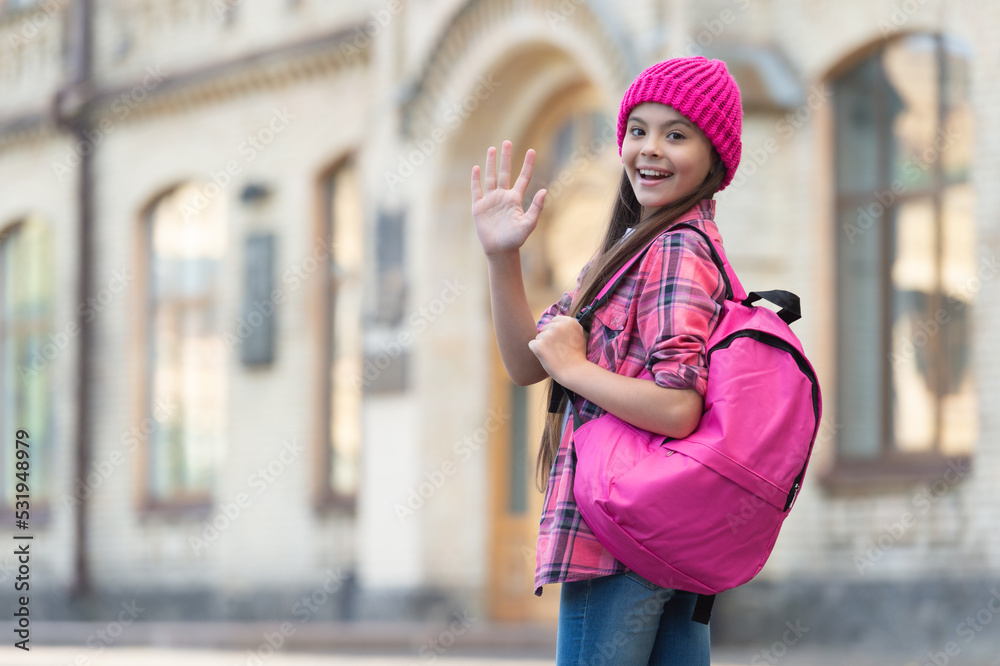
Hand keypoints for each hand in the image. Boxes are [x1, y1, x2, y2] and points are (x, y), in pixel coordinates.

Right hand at [471, 140, 546, 255]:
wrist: (499, 250)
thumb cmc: (516, 239)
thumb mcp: (529, 224)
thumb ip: (536, 207)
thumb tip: (545, 190)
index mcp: (515, 199)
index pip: (523, 177)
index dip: (528, 164)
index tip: (532, 150)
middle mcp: (503, 196)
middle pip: (505, 172)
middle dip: (506, 157)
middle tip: (507, 142)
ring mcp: (490, 200)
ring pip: (490, 177)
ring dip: (491, 163)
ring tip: (492, 148)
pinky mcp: (479, 207)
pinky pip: (477, 190)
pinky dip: (475, 179)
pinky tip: (476, 168)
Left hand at [528, 316, 588, 384]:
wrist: (575, 372)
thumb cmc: (578, 356)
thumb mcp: (580, 335)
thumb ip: (569, 326)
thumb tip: (557, 319)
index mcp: (568, 321)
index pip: (554, 321)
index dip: (557, 333)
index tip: (563, 342)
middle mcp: (557, 326)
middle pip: (545, 329)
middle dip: (550, 338)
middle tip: (560, 350)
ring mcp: (547, 335)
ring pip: (539, 337)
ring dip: (544, 345)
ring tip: (555, 355)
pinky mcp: (538, 345)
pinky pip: (532, 345)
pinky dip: (537, 352)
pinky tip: (547, 357)